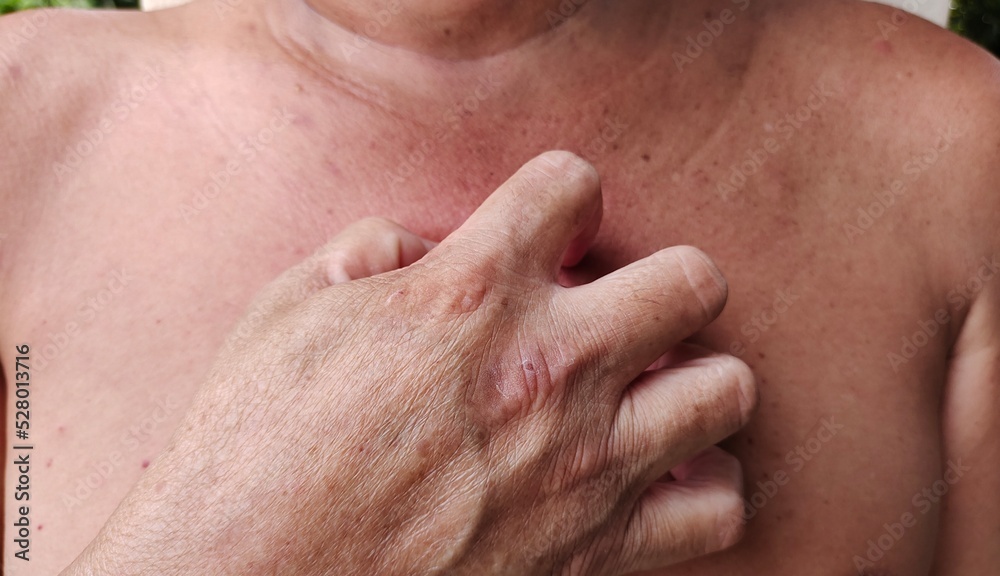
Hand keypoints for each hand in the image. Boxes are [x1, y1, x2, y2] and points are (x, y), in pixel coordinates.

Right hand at [63, 151, 756, 575]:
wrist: (250, 575)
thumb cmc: (255, 441)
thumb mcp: (291, 306)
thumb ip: (374, 251)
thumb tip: (426, 251)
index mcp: (472, 289)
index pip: (573, 184)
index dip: (561, 194)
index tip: (547, 228)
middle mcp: (550, 366)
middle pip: (691, 280)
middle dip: (661, 280)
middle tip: (618, 307)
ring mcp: (585, 462)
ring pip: (727, 389)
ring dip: (693, 378)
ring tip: (644, 390)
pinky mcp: (596, 548)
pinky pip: (716, 509)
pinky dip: (698, 485)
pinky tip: (651, 473)